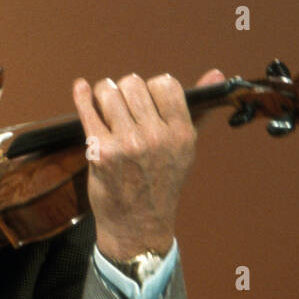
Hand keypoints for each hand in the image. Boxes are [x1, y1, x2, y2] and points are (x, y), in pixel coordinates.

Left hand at [72, 68, 223, 260]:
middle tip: (121, 102)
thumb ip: (199, 110)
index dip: (152, 87)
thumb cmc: (160, 184)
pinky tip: (81, 89)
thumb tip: (217, 73)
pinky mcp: (101, 152)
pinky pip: (87, 111)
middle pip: (133, 84)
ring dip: (104, 94)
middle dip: (124, 90)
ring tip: (104, 104)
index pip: (166, 83)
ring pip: (109, 93)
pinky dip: (82, 96)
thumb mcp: (184, 150)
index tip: (145, 98)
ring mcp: (127, 144)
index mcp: (181, 133)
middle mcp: (156, 137)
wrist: (138, 226)